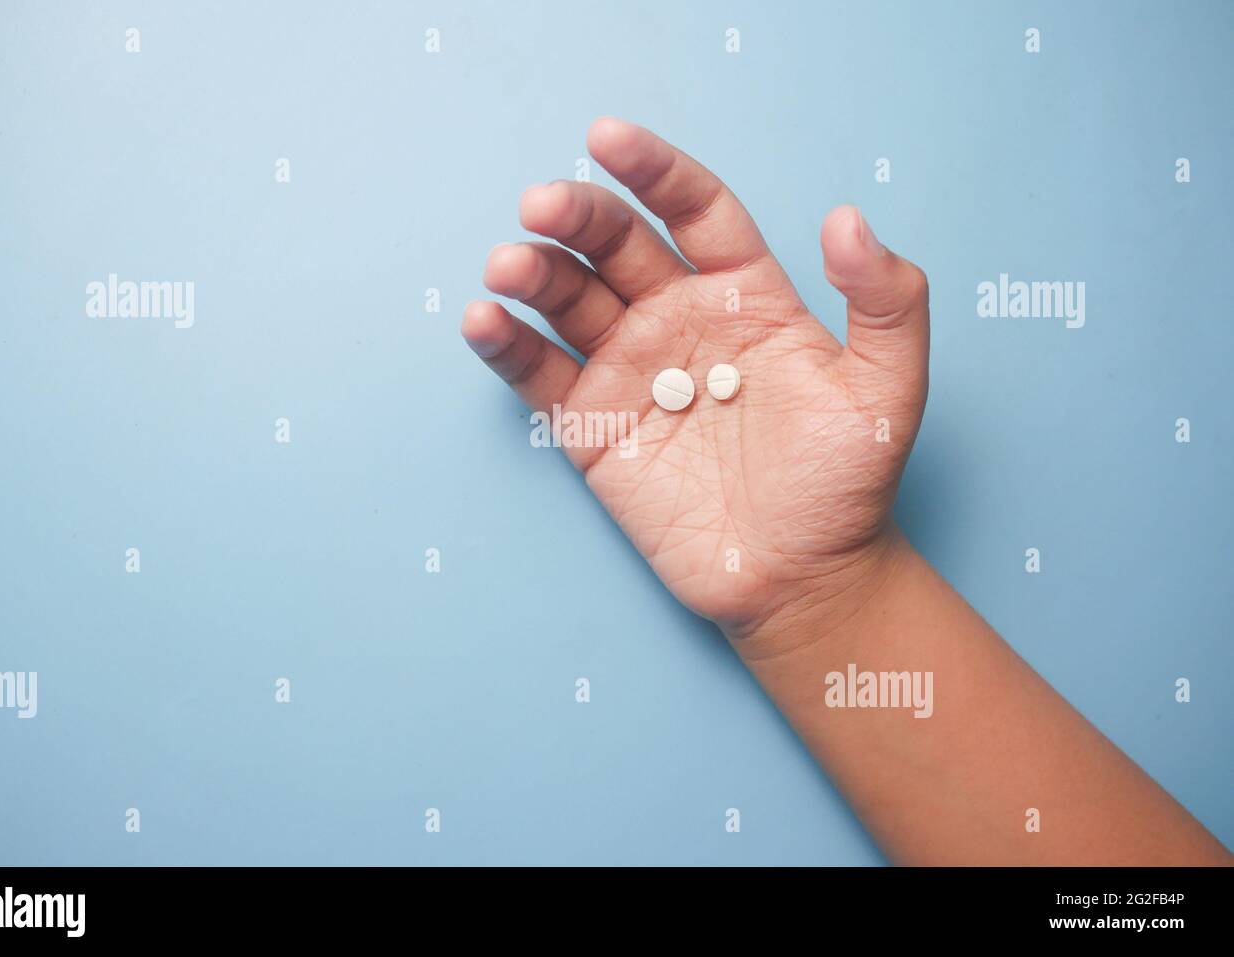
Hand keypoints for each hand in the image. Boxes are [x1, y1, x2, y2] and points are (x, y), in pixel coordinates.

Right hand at [462, 118, 930, 646]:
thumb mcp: (888, 388)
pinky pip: (539, 375)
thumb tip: (847, 217)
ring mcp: (630, 371)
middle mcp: (678, 320)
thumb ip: (888, 299)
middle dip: (578, 217)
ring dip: (534, 275)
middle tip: (542, 205)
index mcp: (744, 294)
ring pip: (570, 301)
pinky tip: (484, 320)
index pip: (693, 210)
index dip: (654, 171)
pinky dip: (508, 346)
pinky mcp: (592, 425)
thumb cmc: (846, 483)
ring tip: (510, 267)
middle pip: (616, 245)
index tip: (609, 138)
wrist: (801, 579)